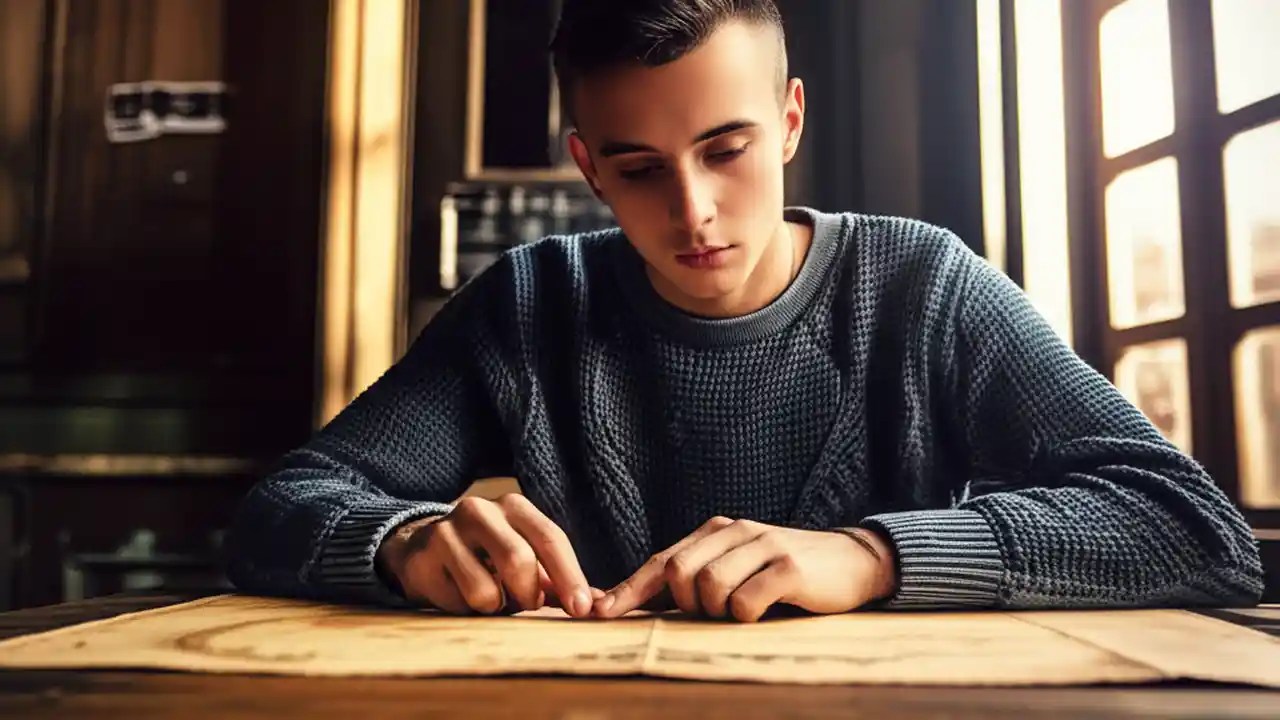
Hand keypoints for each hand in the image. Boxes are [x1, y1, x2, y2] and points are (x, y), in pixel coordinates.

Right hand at [375, 492, 600, 617]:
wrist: (422, 548)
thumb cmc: (488, 557)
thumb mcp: (525, 558)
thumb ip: (559, 579)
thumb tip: (601, 603)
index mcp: (514, 507)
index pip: (550, 538)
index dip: (570, 576)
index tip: (583, 609)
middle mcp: (480, 510)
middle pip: (518, 561)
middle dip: (528, 596)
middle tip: (527, 605)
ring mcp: (447, 531)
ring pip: (485, 591)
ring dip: (494, 607)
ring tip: (489, 595)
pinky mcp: (424, 557)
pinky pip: (457, 603)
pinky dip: (466, 610)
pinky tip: (459, 592)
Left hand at [592, 516, 897, 621]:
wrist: (853, 563)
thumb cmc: (786, 576)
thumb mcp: (738, 570)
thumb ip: (696, 582)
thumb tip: (636, 606)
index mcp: (716, 531)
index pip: (661, 561)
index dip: (628, 589)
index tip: (598, 612)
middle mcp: (735, 530)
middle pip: (680, 573)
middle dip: (686, 604)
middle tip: (714, 614)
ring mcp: (762, 545)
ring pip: (709, 587)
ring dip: (719, 613)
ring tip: (745, 611)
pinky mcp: (788, 566)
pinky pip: (745, 601)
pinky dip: (747, 616)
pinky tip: (766, 611)